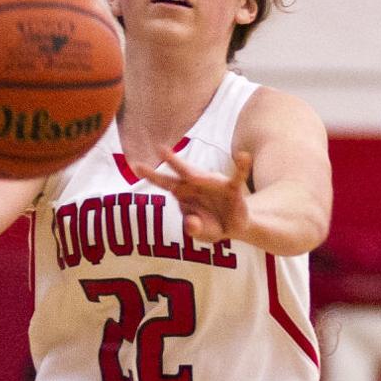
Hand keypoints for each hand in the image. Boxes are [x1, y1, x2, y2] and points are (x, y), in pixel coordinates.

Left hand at [132, 147, 252, 244]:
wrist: (234, 228)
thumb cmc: (212, 226)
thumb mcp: (201, 232)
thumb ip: (194, 229)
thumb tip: (190, 222)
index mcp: (184, 193)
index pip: (165, 183)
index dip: (152, 175)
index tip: (137, 165)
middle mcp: (198, 185)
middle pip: (183, 173)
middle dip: (172, 161)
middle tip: (159, 148)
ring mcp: (215, 185)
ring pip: (206, 176)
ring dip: (200, 173)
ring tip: (201, 164)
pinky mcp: (232, 190)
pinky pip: (237, 177)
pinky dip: (241, 167)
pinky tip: (244, 157)